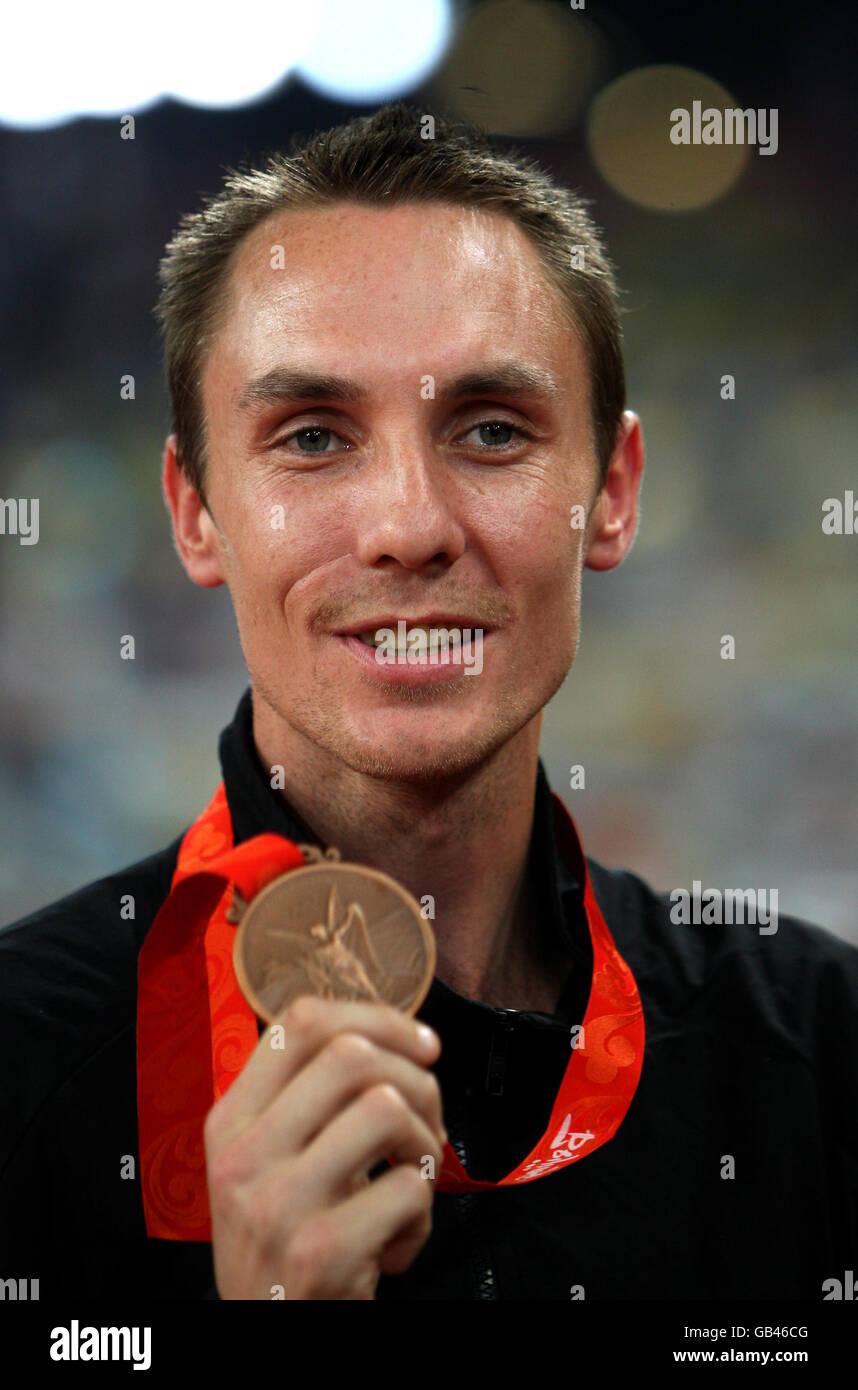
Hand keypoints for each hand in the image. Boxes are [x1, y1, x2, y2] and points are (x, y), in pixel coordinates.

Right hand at [203, 995, 445, 1298]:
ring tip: (413, 1179)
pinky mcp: (320, 1252)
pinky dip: (423, 1215)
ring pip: (385, 1108)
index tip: (420, 1045)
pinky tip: (397, 1241)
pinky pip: (408, 1189)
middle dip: (418, 1082)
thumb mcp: (266, 1162)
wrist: (268, 1336)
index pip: (300, 1022)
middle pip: (351, 1054)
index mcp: (232, 1121)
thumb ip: (306, 1100)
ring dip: (426, 1144)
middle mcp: (245, 1155)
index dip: (378, 1018)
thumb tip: (392, 1037)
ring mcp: (278, 1202)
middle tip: (427, 1123)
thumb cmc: (285, 1241)